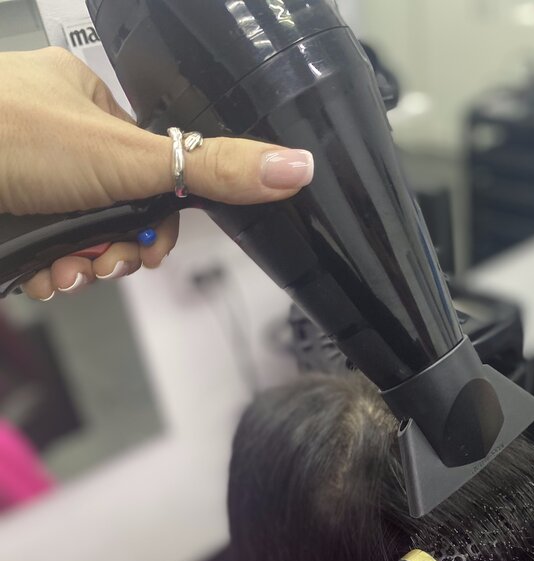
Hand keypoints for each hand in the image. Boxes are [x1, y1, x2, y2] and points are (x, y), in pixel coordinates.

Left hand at [0, 48, 313, 300]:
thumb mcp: (123, 158)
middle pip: (116, 210)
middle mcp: (54, 134)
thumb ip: (209, 170)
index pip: (152, 168)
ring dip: (80, 267)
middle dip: (114, 249)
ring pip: (77, 237)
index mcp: (87, 101)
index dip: (158, 220)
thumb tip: (293, 168)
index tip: (149, 248)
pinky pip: (40, 251)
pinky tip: (39, 274)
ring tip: (66, 270)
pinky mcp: (4, 213)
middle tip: (104, 261)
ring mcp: (22, 174)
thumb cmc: (2, 136)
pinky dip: (46, 271)